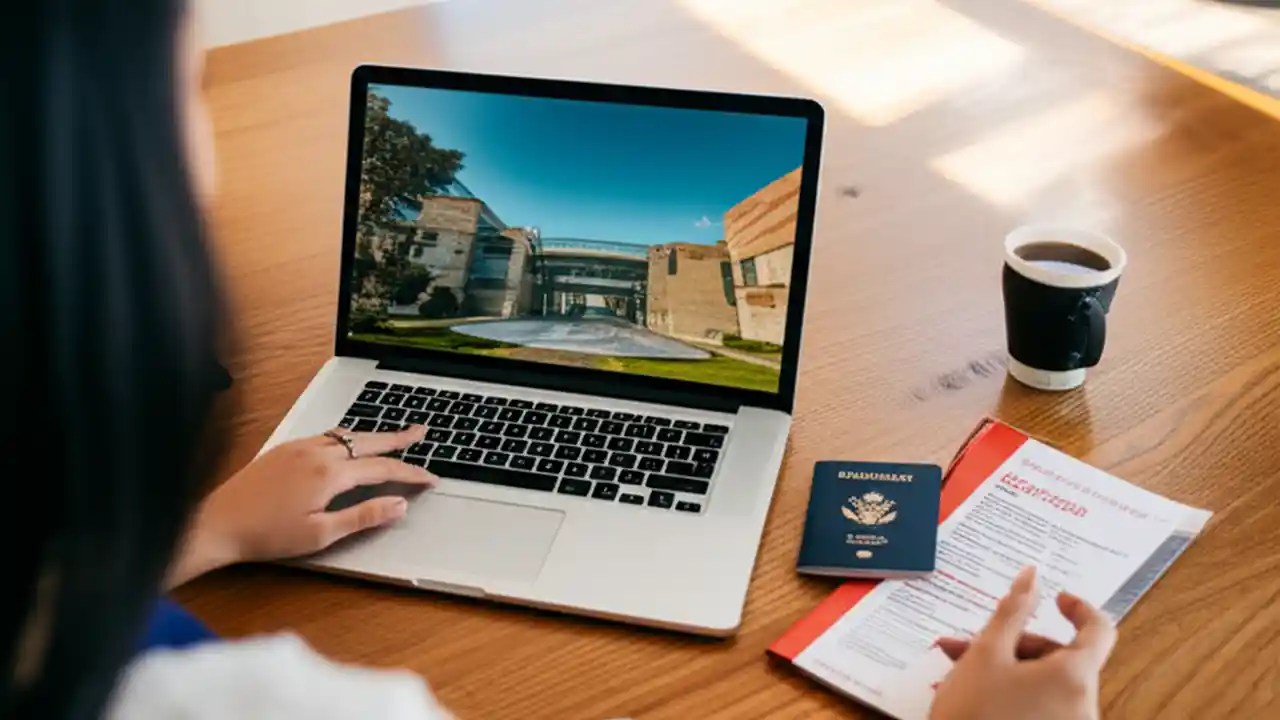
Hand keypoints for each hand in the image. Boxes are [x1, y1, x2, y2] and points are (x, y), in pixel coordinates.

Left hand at [169, 426, 436, 585]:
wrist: (217, 523)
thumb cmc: (267, 535)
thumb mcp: (321, 534)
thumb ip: (364, 516)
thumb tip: (399, 504)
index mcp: (330, 473)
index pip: (383, 468)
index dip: (410, 473)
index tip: (430, 478)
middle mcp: (317, 452)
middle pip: (369, 441)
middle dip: (399, 437)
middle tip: (422, 432)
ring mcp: (299, 446)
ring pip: (347, 435)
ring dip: (373, 436)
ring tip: (392, 437)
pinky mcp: (285, 448)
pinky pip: (326, 436)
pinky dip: (348, 438)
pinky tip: (349, 445)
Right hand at [929, 567, 1117, 719]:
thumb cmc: (974, 714)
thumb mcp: (986, 653)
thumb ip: (1012, 610)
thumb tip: (1032, 577)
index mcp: (1074, 676)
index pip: (1099, 628)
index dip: (1079, 607)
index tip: (1054, 599)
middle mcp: (1084, 705)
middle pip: (1061, 657)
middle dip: (1014, 644)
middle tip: (969, 645)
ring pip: (1045, 682)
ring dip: (1006, 669)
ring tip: (960, 671)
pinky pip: (1041, 705)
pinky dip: (1013, 693)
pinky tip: (974, 694)